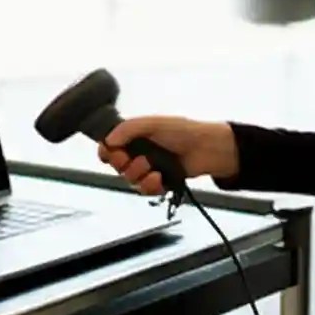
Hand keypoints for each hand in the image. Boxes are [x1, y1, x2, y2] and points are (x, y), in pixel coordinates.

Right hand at [98, 116, 238, 195]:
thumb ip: (128, 129)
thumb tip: (107, 140)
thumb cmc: (182, 131)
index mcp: (134, 137)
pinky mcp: (159, 183)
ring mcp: (149, 168)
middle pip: (117, 166)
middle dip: (122, 164)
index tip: (110, 153)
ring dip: (138, 175)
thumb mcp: (153, 123)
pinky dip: (151, 186)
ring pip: (130, 180)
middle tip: (132, 159)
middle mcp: (139, 153)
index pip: (110, 147)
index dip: (106, 152)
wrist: (207, 148)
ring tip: (152, 168)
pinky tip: (159, 178)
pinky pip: (145, 190)